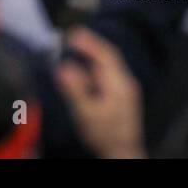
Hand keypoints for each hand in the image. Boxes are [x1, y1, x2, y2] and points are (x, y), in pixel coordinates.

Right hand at [57, 28, 144, 157]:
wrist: (122, 154)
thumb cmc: (105, 135)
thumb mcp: (87, 112)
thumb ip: (75, 88)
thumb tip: (62, 66)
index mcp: (119, 83)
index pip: (105, 54)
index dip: (88, 41)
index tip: (71, 33)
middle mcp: (125, 83)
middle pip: (107, 57)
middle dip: (90, 45)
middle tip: (71, 37)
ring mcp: (124, 91)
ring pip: (107, 67)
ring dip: (91, 57)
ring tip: (74, 50)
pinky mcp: (120, 99)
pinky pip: (106, 76)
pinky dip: (93, 69)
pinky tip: (82, 73)